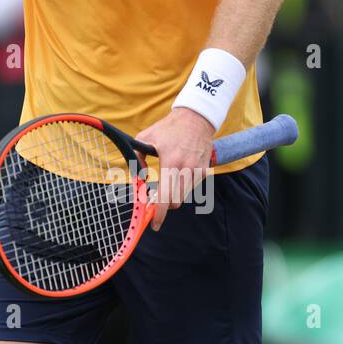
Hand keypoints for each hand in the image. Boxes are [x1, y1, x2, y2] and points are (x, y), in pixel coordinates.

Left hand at [133, 108, 215, 231]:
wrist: (196, 119)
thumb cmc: (168, 128)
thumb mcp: (146, 138)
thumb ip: (137, 158)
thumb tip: (138, 177)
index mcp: (171, 162)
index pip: (166, 196)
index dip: (159, 213)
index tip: (154, 224)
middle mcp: (187, 169)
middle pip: (175, 202)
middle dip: (164, 205)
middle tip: (154, 201)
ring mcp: (198, 171)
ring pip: (183, 196)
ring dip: (173, 195)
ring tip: (165, 180)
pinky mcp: (205, 171)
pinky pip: (191, 187)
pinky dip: (182, 186)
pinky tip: (178, 172)